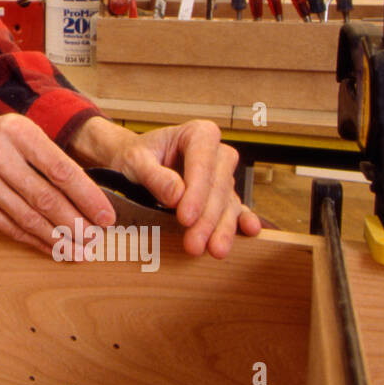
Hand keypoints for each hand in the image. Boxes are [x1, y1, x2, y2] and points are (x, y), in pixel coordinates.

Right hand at [0, 113, 115, 254]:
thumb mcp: (17, 131)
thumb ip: (47, 156)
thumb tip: (87, 194)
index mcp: (16, 130)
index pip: (60, 169)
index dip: (87, 196)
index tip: (105, 216)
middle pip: (45, 197)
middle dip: (75, 222)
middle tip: (94, 238)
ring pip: (28, 216)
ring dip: (58, 237)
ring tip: (79, 250)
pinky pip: (9, 227)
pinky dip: (34, 240)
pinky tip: (51, 247)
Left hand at [66, 117, 262, 257]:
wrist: (135, 164)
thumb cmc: (135, 158)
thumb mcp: (135, 161)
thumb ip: (154, 176)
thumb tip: (177, 195)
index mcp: (198, 134)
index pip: (203, 163)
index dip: (197, 192)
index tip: (185, 218)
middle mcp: (217, 152)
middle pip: (219, 186)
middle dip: (207, 218)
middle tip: (194, 244)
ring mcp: (223, 175)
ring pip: (228, 202)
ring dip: (221, 228)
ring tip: (214, 250)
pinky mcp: (225, 195)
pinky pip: (237, 208)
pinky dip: (241, 221)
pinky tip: (248, 232)